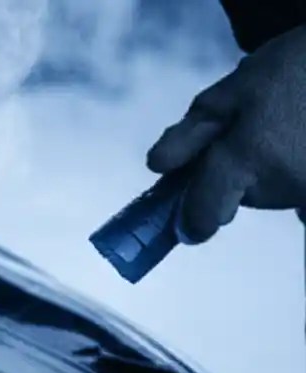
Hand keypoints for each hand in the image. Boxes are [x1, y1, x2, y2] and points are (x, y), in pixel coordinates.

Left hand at [147, 25, 305, 241]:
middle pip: (239, 199)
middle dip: (237, 176)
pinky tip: (300, 149)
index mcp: (245, 157)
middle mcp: (280, 182)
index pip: (204, 213)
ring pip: (271, 195)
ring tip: (285, 134)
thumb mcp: (232, 91)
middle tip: (253, 137)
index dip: (192, 221)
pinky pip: (302, 201)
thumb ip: (191, 133)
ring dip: (269, 175)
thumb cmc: (290, 70)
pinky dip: (296, 180)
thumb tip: (157, 167)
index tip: (187, 226)